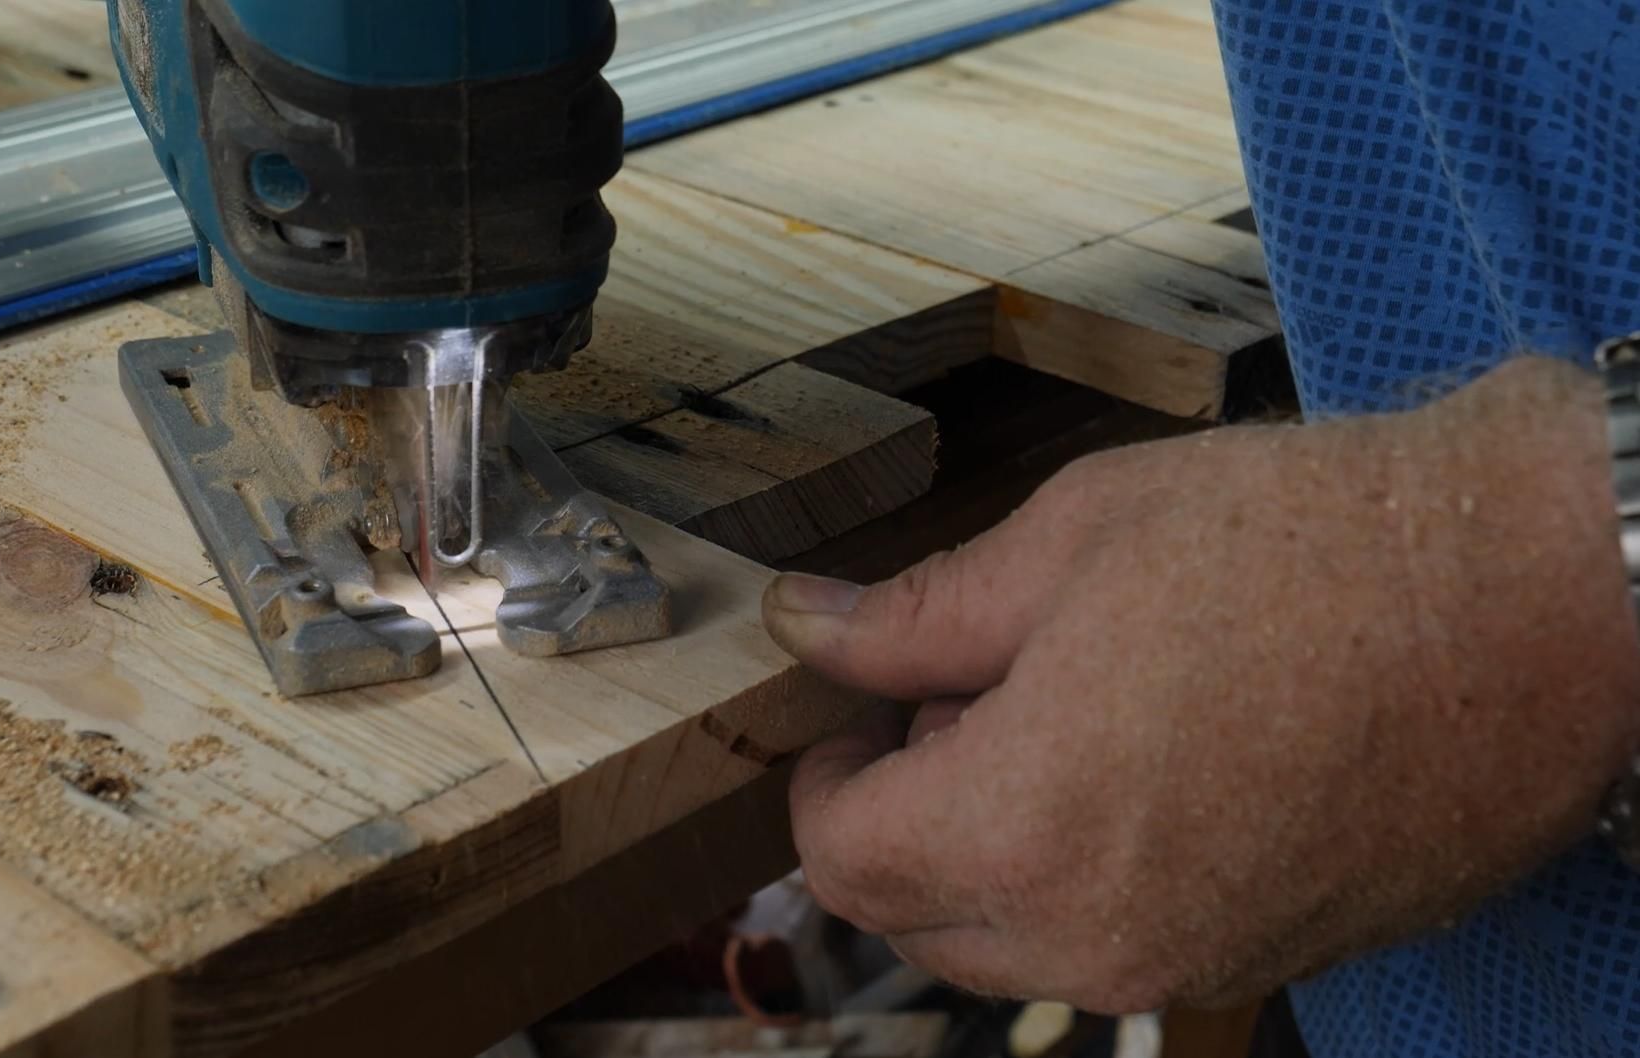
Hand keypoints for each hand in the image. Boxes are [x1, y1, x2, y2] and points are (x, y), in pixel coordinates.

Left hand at [763, 357, 1639, 1012]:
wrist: (1533, 604)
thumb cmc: (1303, 550)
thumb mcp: (1068, 541)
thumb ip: (911, 615)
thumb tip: (803, 627)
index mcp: (1020, 829)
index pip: (841, 857)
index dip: (824, 779)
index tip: (852, 717)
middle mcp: (1095, 934)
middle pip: (916, 919)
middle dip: (901, 819)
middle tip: (956, 700)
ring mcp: (1190, 962)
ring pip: (1012, 946)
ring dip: (989, 854)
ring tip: (1063, 718)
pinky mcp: (1266, 959)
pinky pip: (1117, 946)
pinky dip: (1084, 879)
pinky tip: (1146, 766)